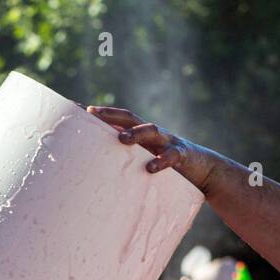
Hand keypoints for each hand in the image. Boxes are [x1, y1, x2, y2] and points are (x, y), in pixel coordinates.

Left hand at [87, 106, 226, 191]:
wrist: (204, 171)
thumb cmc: (167, 169)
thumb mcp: (144, 162)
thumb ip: (126, 162)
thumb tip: (97, 172)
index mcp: (142, 135)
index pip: (118, 119)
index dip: (99, 113)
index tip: (75, 107)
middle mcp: (153, 134)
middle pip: (130, 117)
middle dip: (111, 114)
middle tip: (92, 113)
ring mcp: (168, 142)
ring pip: (152, 130)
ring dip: (135, 133)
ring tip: (121, 139)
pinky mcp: (182, 156)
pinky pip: (172, 156)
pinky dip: (161, 161)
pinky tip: (150, 169)